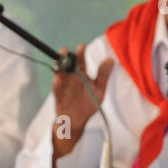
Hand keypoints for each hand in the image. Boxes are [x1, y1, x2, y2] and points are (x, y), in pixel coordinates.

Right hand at [51, 44, 113, 158]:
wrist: (78, 120)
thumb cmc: (89, 103)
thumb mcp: (99, 89)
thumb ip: (103, 75)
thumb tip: (111, 60)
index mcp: (82, 75)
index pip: (81, 62)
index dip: (81, 54)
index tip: (81, 46)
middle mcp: (71, 78)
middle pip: (67, 65)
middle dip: (65, 57)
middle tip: (64, 50)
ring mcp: (64, 87)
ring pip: (59, 74)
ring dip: (58, 68)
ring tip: (59, 64)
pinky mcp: (59, 96)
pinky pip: (57, 89)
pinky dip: (57, 84)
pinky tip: (58, 79)